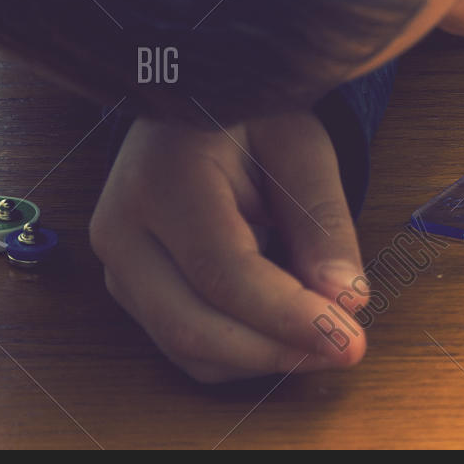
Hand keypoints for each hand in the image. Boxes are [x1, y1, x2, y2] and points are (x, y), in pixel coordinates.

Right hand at [90, 111, 370, 381]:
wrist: (192, 105)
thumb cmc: (248, 118)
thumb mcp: (300, 148)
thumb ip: (322, 220)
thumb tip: (346, 299)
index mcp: (162, 178)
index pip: (223, 272)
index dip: (287, 316)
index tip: (346, 341)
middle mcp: (122, 229)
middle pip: (191, 325)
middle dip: (275, 351)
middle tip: (346, 351)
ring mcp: (117, 265)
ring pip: (186, 347)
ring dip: (262, 357)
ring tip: (327, 336)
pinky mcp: (130, 289)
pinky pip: (184, 345)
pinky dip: (242, 351)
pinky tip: (289, 330)